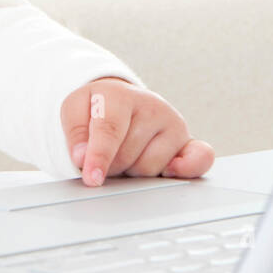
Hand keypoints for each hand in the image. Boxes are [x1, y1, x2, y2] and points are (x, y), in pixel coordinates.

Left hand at [60, 77, 214, 185]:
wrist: (120, 101)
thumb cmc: (96, 109)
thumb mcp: (74, 111)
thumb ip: (75, 133)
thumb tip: (82, 157)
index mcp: (120, 95)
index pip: (110, 130)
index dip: (99, 156)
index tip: (93, 177)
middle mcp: (153, 106)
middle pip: (126, 157)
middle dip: (110, 165)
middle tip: (106, 153)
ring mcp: (174, 124)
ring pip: (149, 169)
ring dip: (132, 171)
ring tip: (127, 153)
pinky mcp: (188, 142)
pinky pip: (199, 158)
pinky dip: (188, 168)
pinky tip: (172, 169)